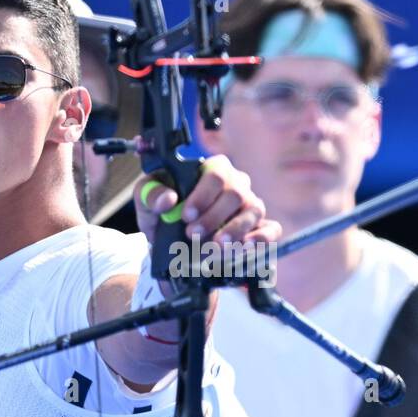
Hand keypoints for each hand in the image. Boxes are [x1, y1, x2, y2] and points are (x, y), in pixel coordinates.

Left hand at [133, 154, 280, 250]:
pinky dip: (263, 238)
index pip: (216, 175)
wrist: (170, 242)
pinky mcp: (258, 228)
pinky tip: (247, 246)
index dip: (202, 195)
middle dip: (214, 217)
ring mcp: (249, 207)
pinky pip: (271, 229)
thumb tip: (167, 200)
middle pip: (236, 194)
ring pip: (253, 210)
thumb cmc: (162, 212)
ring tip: (217, 247)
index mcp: (212, 170)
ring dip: (235, 230)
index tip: (186, 215)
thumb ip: (151, 194)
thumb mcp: (146, 200)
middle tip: (193, 235)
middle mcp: (236, 185)